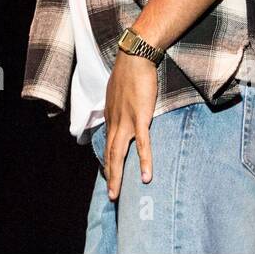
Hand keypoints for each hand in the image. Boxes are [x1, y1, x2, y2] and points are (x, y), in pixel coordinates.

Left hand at [101, 50, 158, 200]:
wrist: (134, 57)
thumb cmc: (128, 72)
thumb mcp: (117, 92)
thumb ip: (117, 105)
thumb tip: (117, 109)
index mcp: (111, 117)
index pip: (108, 144)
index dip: (108, 162)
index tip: (109, 175)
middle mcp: (115, 122)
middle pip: (110, 155)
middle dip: (110, 176)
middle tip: (111, 196)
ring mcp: (126, 122)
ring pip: (119, 154)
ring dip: (117, 176)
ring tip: (116, 194)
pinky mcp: (141, 118)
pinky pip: (143, 145)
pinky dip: (144, 162)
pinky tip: (147, 176)